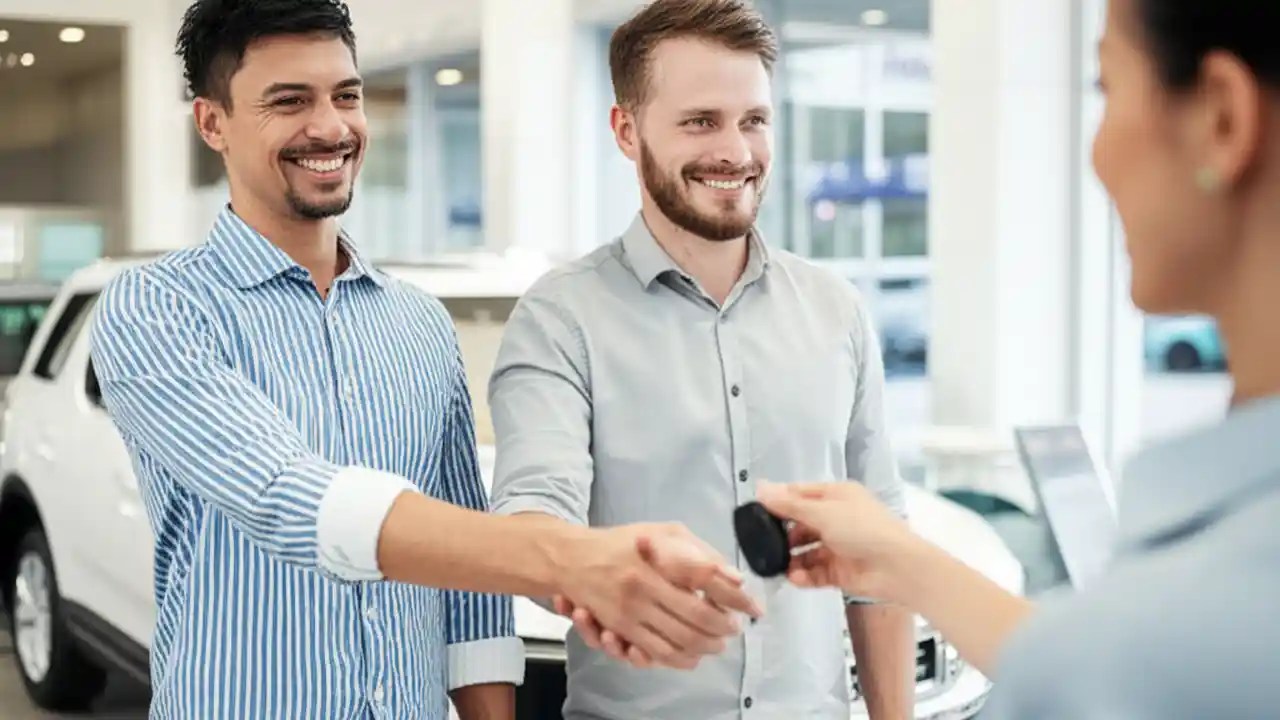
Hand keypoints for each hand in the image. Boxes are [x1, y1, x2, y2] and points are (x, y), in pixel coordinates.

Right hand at [556, 525, 760, 668]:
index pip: (707, 577)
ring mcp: (631, 610)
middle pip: (698, 614)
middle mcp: (644, 585)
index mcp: (656, 556)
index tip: (754, 606)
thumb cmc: (623, 543)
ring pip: (680, 638)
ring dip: (707, 645)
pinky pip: (657, 652)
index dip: (736, 595)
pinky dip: (681, 658)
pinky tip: (693, 654)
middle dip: (725, 626)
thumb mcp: (662, 532)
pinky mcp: (621, 629)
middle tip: (737, 628)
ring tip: (720, 643)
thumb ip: (698, 552)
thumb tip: (734, 577)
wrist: (571, 559)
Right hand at [756, 481, 917, 600]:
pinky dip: (804, 575)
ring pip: (806, 551)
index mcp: (836, 496)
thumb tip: (760, 487)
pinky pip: (815, 572)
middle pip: (801, 524)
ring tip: (777, 566)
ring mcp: (839, 546)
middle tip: (762, 543)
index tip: (755, 511)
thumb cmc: (864, 530)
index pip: (800, 494)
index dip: (779, 501)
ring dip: (791, 559)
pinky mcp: (841, 571)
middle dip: (782, 535)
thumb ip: (789, 505)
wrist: (898, 567)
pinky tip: (793, 578)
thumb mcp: (823, 512)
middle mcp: (837, 518)